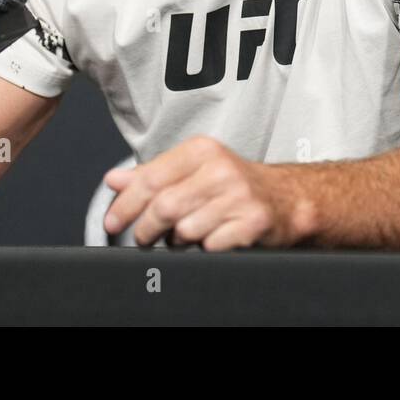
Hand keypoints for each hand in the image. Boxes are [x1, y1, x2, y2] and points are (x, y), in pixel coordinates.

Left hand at [102, 136, 307, 251]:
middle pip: (164, 207)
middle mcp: (221, 169)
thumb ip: (152, 175)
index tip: (112, 223)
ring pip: (185, 230)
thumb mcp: (193, 170)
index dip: (125, 204)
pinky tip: (211, 239)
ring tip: (185, 234)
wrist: (286, 199)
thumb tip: (114, 181)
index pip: (150, 179)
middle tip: (144, 237)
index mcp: (202, 150)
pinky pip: (210, 246)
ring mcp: (239, 196)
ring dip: (178, 240)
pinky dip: (204, 248)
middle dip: (146, 229)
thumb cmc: (233, 184)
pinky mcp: (252, 222)